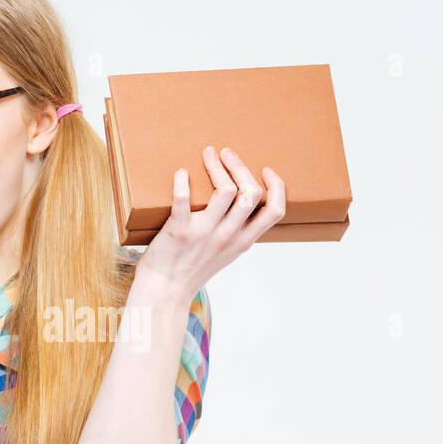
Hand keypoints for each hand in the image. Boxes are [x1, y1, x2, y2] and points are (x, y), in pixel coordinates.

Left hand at [136, 145, 284, 301]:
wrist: (165, 290)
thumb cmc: (193, 269)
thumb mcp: (226, 253)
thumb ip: (237, 232)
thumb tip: (241, 204)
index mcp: (243, 241)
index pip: (275, 211)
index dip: (277, 186)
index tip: (266, 170)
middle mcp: (228, 236)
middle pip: (250, 192)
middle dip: (240, 166)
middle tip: (227, 154)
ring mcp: (205, 233)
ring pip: (225, 190)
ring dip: (217, 166)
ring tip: (208, 155)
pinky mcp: (180, 229)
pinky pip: (183, 198)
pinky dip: (181, 181)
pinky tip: (180, 173)